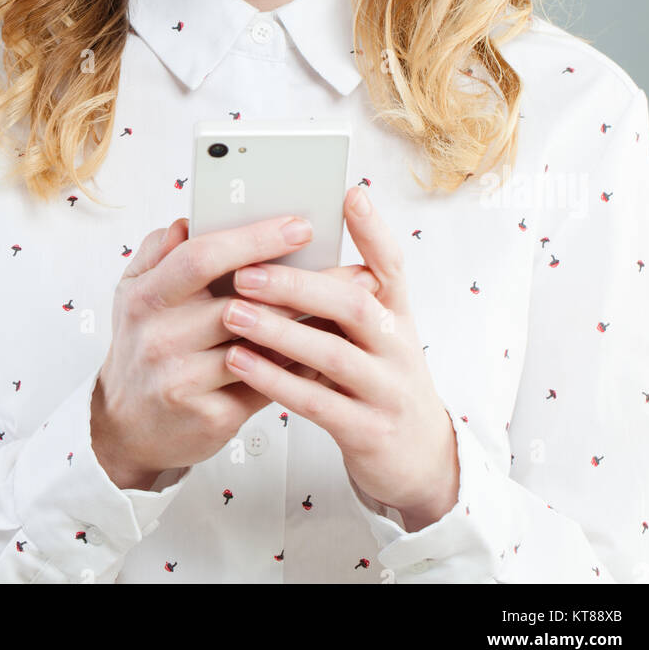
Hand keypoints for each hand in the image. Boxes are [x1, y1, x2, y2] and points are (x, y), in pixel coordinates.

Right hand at [89, 212, 380, 491]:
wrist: (128, 427)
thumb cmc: (142, 347)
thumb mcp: (132, 293)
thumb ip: (158, 252)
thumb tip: (187, 221)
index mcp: (145, 296)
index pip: (202, 257)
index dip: (253, 239)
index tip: (299, 226)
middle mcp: (161, 337)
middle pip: (242, 303)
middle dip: (300, 284)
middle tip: (350, 269)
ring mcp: (184, 380)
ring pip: (262, 346)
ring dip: (308, 325)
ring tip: (350, 307)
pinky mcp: (211, 416)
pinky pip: (268, 384)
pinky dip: (300, 366)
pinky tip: (327, 348)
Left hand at [222, 187, 460, 528]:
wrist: (415, 455)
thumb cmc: (377, 377)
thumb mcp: (370, 332)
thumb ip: (337, 295)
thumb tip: (281, 247)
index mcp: (398, 313)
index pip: (392, 263)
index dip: (374, 230)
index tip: (349, 194)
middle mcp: (398, 345)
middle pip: (354, 303)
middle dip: (298, 285)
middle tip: (247, 272)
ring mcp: (386, 389)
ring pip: (333, 353)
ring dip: (279, 331)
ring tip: (232, 314)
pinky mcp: (368, 431)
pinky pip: (318, 402)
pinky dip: (277, 380)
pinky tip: (241, 363)